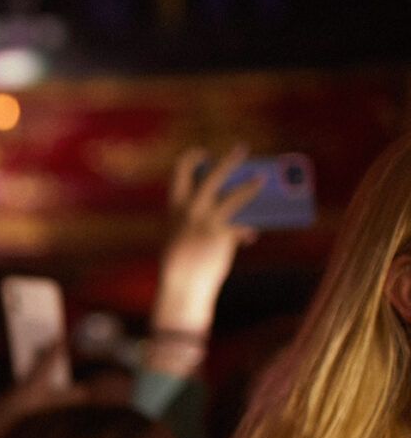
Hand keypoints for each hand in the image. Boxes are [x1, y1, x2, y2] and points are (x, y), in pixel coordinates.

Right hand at [151, 144, 257, 342]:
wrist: (180, 288)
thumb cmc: (182, 264)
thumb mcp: (184, 237)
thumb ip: (202, 221)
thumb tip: (235, 211)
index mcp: (175, 209)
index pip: (178, 175)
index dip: (190, 160)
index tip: (201, 154)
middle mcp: (189, 210)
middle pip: (211, 177)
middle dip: (227, 162)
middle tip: (242, 149)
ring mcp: (205, 221)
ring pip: (233, 196)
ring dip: (249, 186)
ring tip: (262, 179)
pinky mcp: (220, 235)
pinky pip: (241, 226)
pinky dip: (247, 231)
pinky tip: (252, 236)